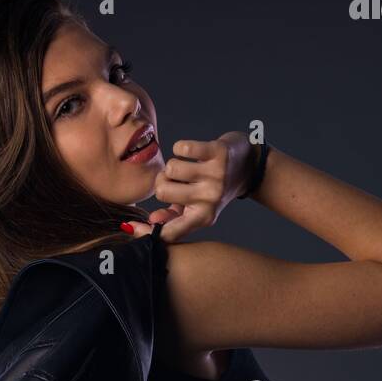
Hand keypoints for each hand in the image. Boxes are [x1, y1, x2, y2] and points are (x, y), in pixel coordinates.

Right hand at [122, 130, 256, 241]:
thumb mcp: (198, 208)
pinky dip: (181, 148)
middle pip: (161, 190)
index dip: (146, 232)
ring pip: (171, 168)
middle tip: (176, 179)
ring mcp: (215, 177)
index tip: (131, 226)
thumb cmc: (216, 188)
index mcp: (203, 217)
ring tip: (187, 166)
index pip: (170, 233)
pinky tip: (191, 152)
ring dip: (174, 164)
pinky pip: (182, 148)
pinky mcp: (218, 153)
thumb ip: (174, 217)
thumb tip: (152, 221)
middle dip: (163, 180)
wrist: (249, 167)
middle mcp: (209, 200)